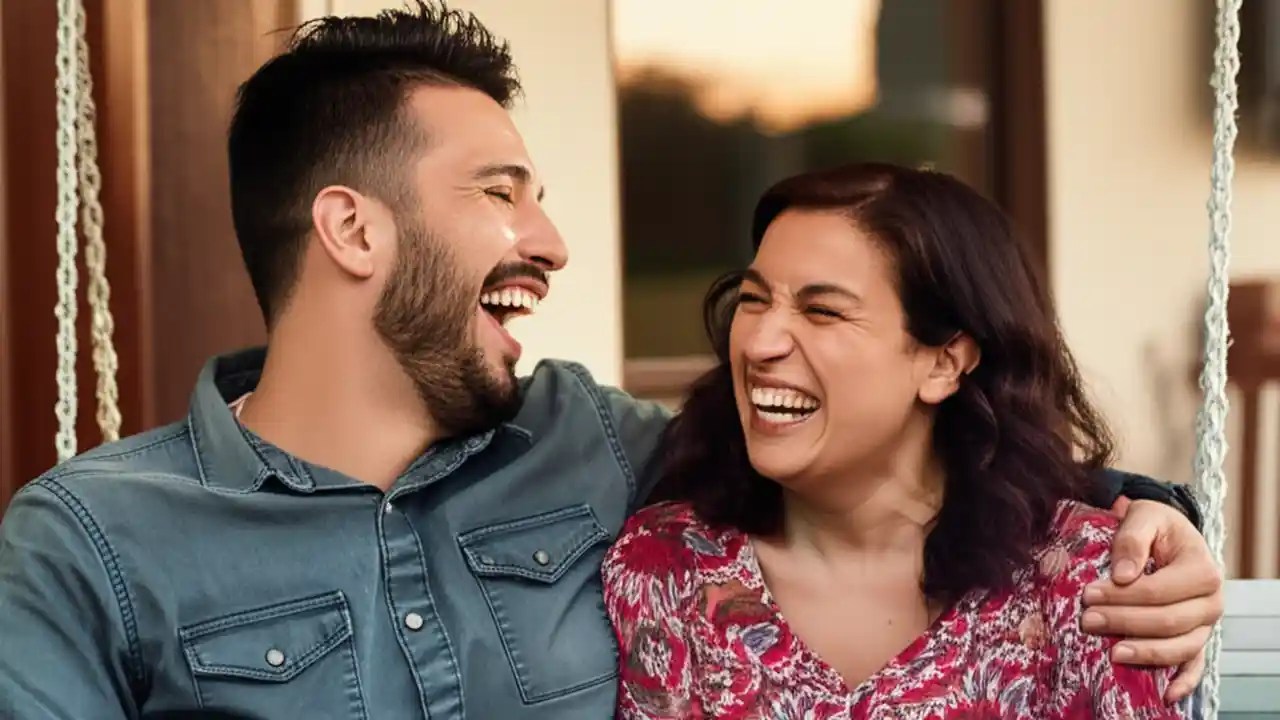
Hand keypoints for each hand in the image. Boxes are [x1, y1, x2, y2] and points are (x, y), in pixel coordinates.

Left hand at [1082, 499, 1222, 702]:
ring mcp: (1206, 624)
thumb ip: (1132, 539)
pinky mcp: (1198, 638)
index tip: (1088, 594)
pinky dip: (1183, 682)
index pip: (1159, 591)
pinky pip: (1195, 665)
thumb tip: (1122, 575)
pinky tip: (1165, 694)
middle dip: (1124, 622)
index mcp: (1203, 570)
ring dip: (1145, 653)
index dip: (1122, 596)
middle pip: (1167, 621)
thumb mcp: (1144, 517)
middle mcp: (1212, 601)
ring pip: (1180, 647)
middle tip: (1087, 620)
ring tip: (1111, 653)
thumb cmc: (1155, 525)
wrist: (1169, 534)